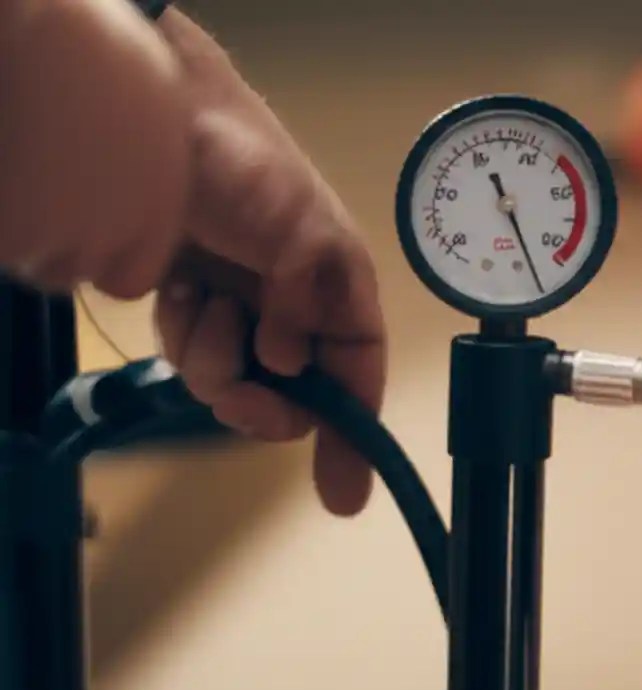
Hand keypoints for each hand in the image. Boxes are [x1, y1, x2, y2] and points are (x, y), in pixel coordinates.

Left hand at [0, 2, 384, 514]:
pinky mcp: (191, 309)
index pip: (356, 379)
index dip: (354, 434)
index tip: (345, 490)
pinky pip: (188, 356)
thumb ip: (312, 306)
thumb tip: (286, 362)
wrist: (166, 128)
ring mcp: (241, 314)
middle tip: (239, 386)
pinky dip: (181, 331)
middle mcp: (294, 314)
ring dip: (210, 355)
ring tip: (204, 300)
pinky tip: (180, 287)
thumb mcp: (309, 234)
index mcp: (338, 297)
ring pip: (231, 384)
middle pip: (290, 398)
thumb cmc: (254, 169)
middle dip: (259, 398)